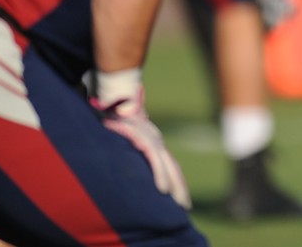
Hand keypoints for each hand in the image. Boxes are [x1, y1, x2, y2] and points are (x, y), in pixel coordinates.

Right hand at [91, 76, 190, 207]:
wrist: (116, 94)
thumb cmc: (116, 113)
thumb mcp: (125, 132)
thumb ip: (130, 143)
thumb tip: (129, 155)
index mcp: (152, 140)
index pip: (167, 163)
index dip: (174, 179)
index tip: (179, 197)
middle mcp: (155, 139)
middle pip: (171, 167)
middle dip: (179, 187)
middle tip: (185, 207)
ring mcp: (151, 138)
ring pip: (166, 166)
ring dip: (174, 185)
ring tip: (178, 203)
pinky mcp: (142, 137)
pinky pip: (153, 160)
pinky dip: (159, 175)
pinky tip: (162, 190)